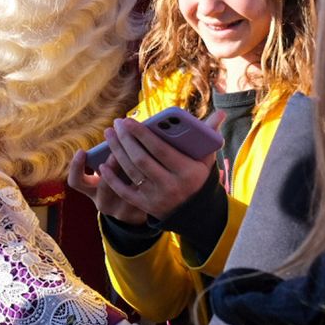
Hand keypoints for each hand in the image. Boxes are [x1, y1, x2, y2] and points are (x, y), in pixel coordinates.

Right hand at [68, 148, 147, 224]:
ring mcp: (118, 210)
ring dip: (132, 175)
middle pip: (102, 187)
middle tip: (117, 152)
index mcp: (91, 189)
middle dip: (111, 167)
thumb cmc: (122, 179)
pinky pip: (141, 198)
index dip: (76, 167)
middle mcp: (102, 201)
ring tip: (141, 160)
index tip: (82, 151)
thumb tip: (122, 129)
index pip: (76, 181)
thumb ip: (112, 155)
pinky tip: (155, 172)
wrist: (138, 209)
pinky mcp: (135, 214)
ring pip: (124, 193)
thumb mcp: (111, 170)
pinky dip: (147, 184)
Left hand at [96, 113, 223, 220]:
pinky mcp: (145, 206)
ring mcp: (156, 197)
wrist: (195, 211)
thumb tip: (221, 112)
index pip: (160, 150)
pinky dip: (112, 178)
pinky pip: (124, 191)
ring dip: (117, 152)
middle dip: (125, 140)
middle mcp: (171, 186)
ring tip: (109, 135)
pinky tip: (103, 164)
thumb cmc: (198, 176)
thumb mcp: (207, 158)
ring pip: (131, 172)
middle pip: (141, 160)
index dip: (142, 134)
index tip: (128, 121)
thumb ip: (210, 134)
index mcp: (187, 171)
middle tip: (116, 125)